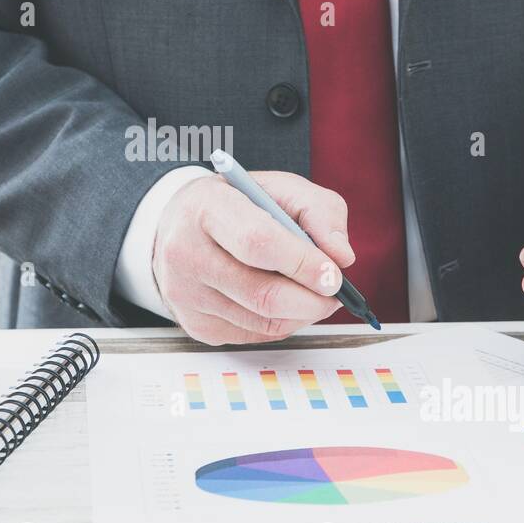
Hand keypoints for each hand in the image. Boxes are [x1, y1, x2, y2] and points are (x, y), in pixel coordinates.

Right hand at [153, 171, 351, 344]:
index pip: (257, 243)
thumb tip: (341, 257)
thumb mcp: (279, 187)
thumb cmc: (237, 204)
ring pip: (263, 321)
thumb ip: (319, 210)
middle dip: (312, 298)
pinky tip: (285, 300)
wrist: (182, 226)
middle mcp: (186, 253)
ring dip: (303, 313)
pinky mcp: (197, 325)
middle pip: (262, 293)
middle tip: (335, 291)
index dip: (303, 263)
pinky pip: (256, 334)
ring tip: (314, 293)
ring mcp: (187, 295)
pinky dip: (283, 322)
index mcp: (205, 208)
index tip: (333, 273)